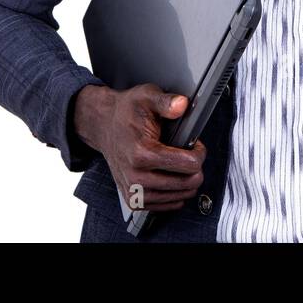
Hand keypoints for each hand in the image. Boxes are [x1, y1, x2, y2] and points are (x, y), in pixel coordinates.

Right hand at [74, 83, 205, 211]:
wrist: (104, 126)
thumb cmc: (127, 113)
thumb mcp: (146, 97)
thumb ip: (166, 102)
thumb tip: (182, 105)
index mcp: (141, 153)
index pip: (190, 165)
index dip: (198, 152)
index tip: (193, 144)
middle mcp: (136, 177)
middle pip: (188, 183)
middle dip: (195, 167)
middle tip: (187, 153)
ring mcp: (135, 192)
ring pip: (181, 196)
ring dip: (186, 180)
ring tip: (176, 162)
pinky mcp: (134, 201)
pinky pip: (169, 205)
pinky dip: (176, 192)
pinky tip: (170, 175)